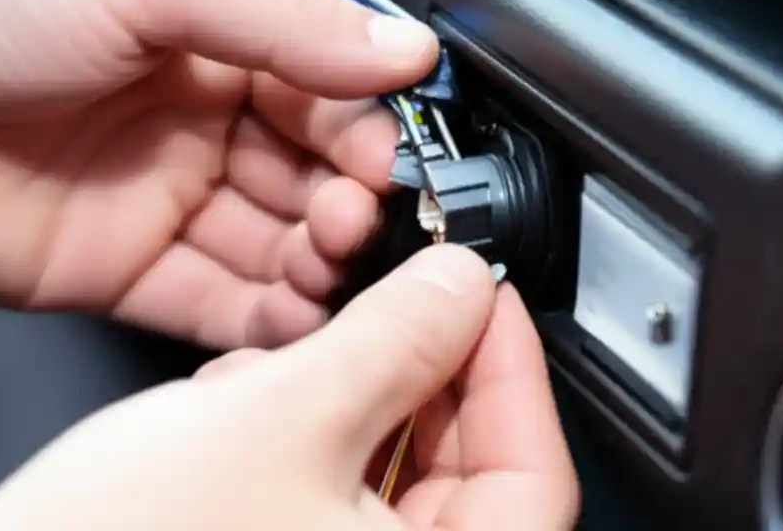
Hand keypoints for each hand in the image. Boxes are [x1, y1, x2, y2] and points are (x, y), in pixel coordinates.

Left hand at [0, 0, 437, 347]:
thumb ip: (285, 17)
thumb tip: (402, 48)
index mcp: (212, 34)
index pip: (328, 87)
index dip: (368, 127)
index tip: (394, 160)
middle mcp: (195, 118)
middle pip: (313, 172)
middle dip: (350, 200)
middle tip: (357, 218)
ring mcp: (160, 198)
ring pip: (276, 243)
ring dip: (318, 262)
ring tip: (327, 264)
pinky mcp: (121, 270)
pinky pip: (216, 304)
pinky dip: (264, 319)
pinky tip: (295, 318)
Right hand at [0, 245, 579, 529]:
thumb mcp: (282, 416)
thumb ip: (394, 340)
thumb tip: (459, 287)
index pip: (536, 476)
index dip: (514, 367)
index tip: (481, 293)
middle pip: (465, 472)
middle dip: (426, 374)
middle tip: (406, 297)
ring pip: (388, 478)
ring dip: (355, 397)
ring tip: (308, 346)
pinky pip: (324, 494)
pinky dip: (302, 436)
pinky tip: (247, 400)